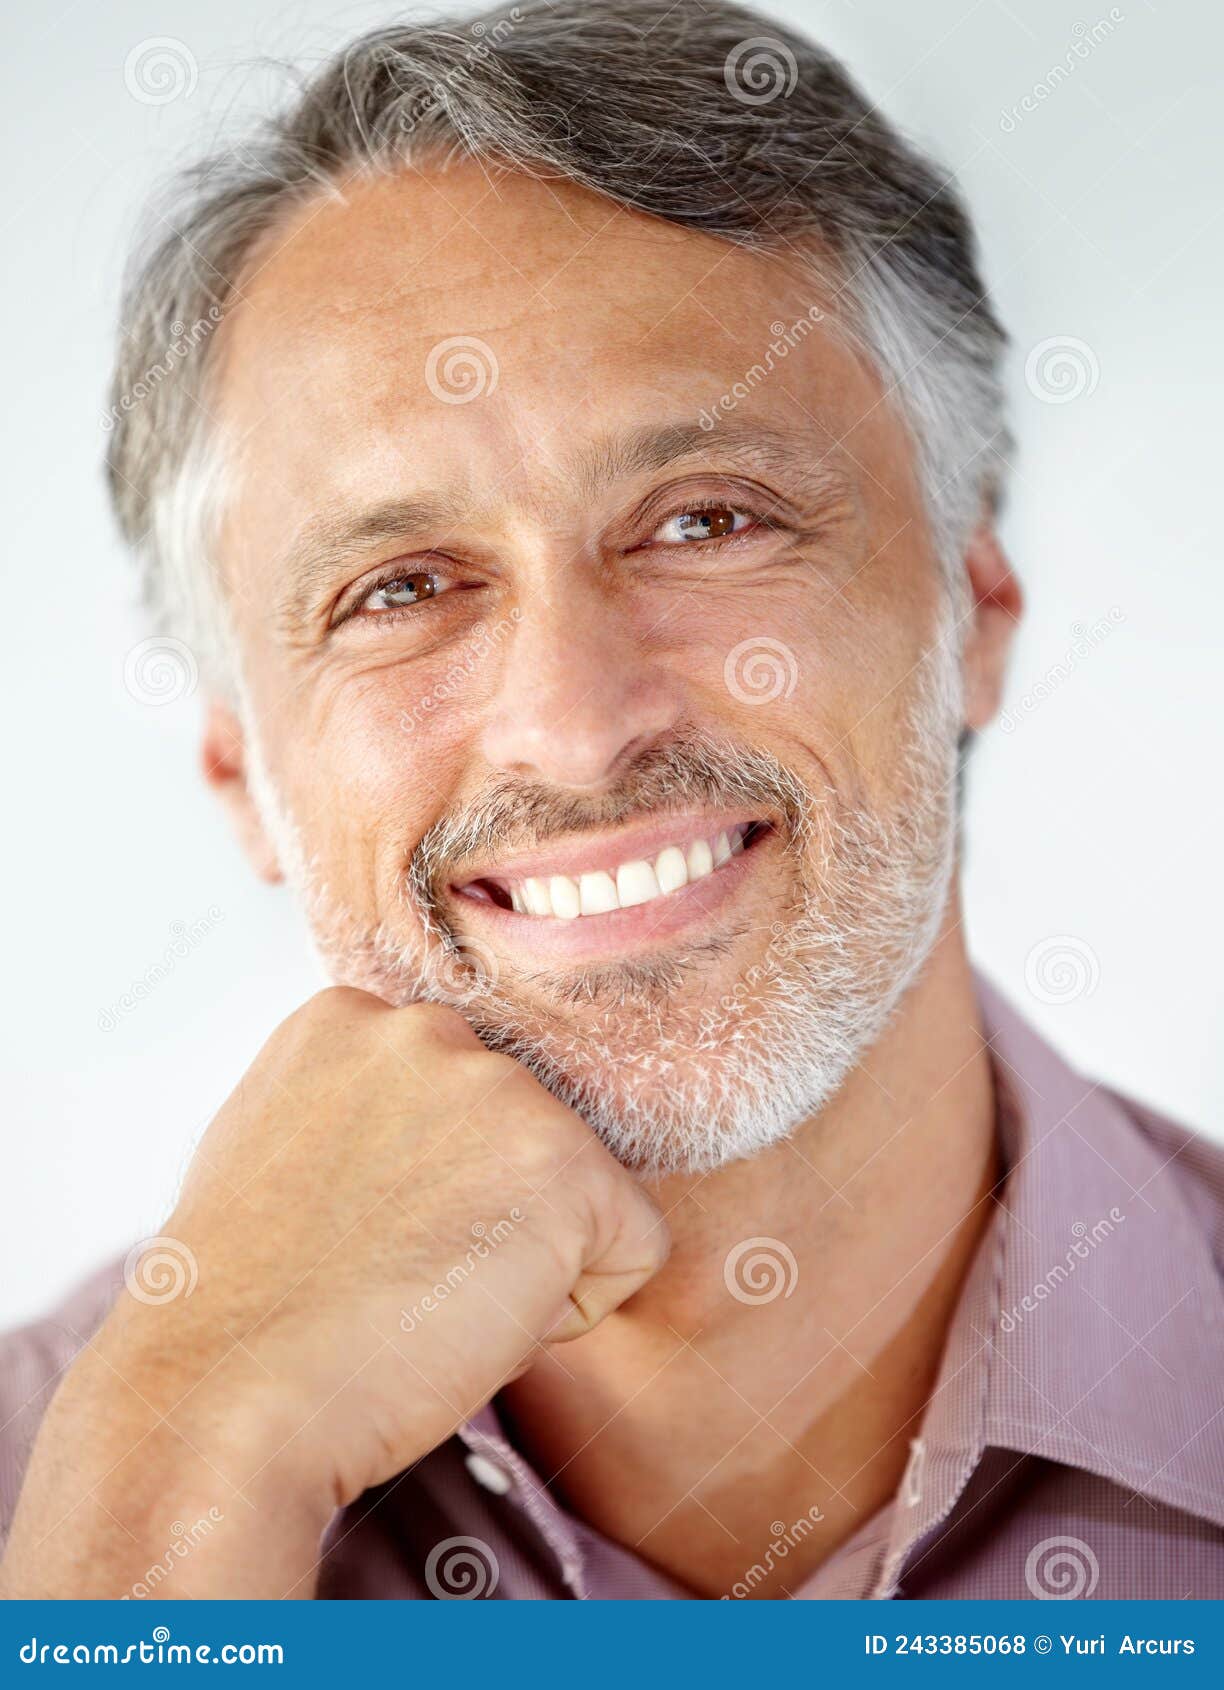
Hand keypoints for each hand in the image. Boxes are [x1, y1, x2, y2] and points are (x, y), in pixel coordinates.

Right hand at [0, 989, 667, 1597]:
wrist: (223, 1401)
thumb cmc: (244, 1314)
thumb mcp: (280, 1154)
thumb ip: (361, 1113)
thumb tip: (428, 1141)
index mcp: (348, 1019)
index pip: (459, 1105)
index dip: (424, 1195)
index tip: (353, 1239)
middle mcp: (428, 1028)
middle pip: (522, 1143)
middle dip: (483, 1219)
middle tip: (387, 1277)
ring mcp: (499, 1087)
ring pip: (577, 1196)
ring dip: (523, 1264)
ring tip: (419, 1299)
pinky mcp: (564, 1160)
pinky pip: (633, 1248)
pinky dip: (575, 1310)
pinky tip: (471, 1323)